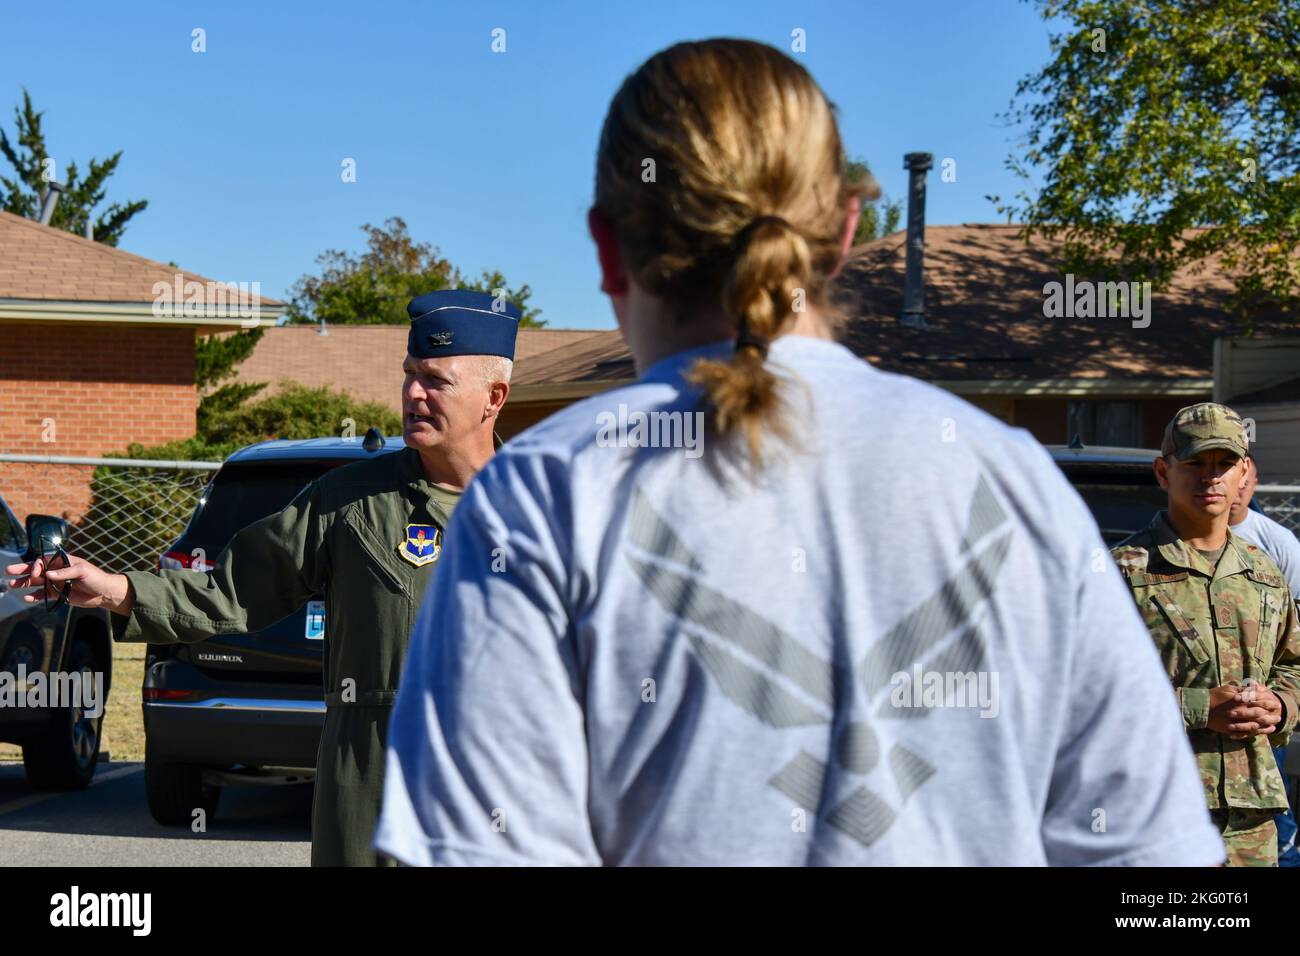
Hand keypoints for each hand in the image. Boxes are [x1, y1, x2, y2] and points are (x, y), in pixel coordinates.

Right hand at [5, 555, 132, 614]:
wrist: (104, 593)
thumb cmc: (96, 577)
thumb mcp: (83, 571)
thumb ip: (65, 572)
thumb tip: (48, 575)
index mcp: (62, 561)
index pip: (43, 560)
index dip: (36, 565)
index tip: (35, 573)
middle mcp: (56, 571)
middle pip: (35, 570)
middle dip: (22, 570)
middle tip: (8, 571)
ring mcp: (55, 582)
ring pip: (36, 582)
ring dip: (24, 583)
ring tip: (12, 585)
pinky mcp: (57, 594)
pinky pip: (42, 594)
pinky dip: (34, 596)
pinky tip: (26, 598)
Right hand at [1207, 682, 1281, 738]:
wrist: (1200, 708)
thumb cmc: (1213, 696)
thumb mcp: (1227, 689)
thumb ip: (1242, 690)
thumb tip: (1253, 689)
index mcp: (1241, 702)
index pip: (1259, 703)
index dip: (1268, 703)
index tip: (1274, 703)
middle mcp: (1241, 713)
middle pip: (1260, 715)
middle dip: (1270, 715)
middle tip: (1277, 716)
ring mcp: (1237, 723)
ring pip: (1255, 726)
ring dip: (1265, 726)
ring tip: (1273, 726)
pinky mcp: (1232, 730)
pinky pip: (1246, 733)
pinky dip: (1255, 733)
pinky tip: (1261, 732)